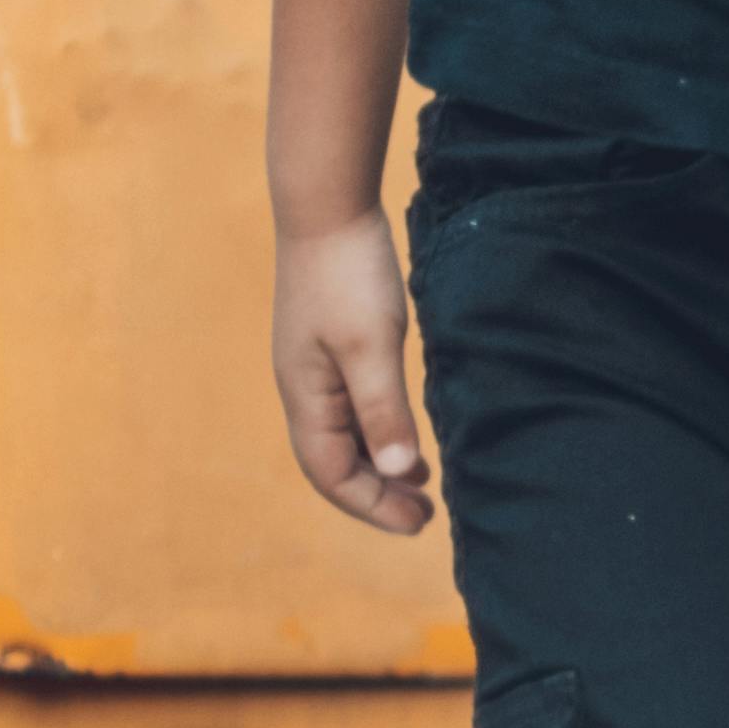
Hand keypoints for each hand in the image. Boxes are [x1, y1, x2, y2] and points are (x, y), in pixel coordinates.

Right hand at [274, 213, 433, 532]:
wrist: (326, 205)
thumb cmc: (348, 275)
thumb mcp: (372, 346)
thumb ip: (384, 409)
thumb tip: (398, 471)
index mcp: (306, 397)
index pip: (331, 475)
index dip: (372, 506)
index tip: (419, 522)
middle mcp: (303, 389)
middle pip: (333, 464)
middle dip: (376, 495)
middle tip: (424, 515)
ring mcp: (314, 368)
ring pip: (343, 437)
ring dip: (378, 465)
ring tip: (420, 483)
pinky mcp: (331, 345)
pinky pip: (350, 408)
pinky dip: (377, 431)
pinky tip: (405, 432)